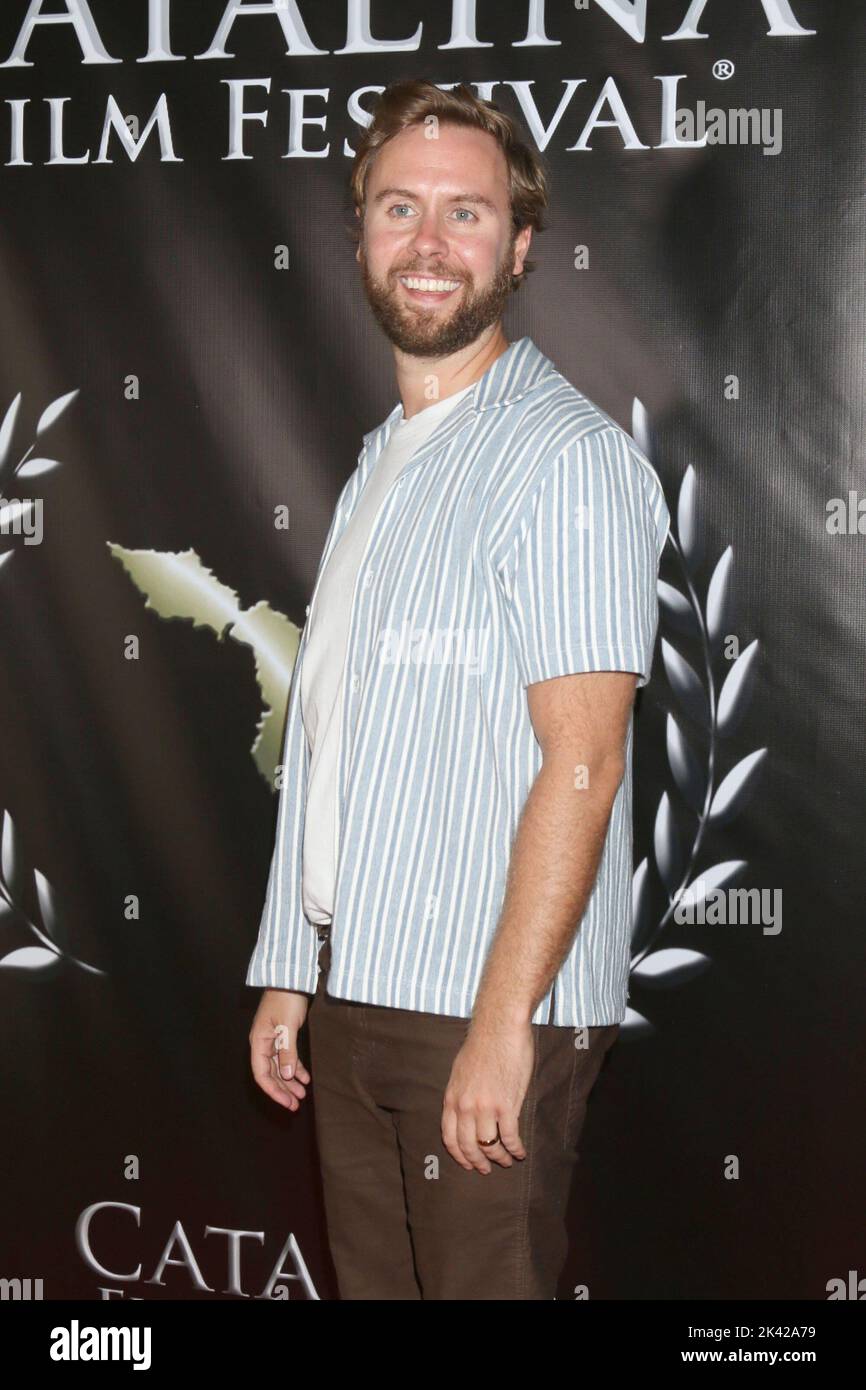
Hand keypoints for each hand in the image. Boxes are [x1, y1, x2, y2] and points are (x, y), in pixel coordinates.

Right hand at [249, 988, 311, 1110]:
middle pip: (271, 1074)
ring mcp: (272, 1039)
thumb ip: (287, 1052)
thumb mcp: (288, 1026)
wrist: (291, 977)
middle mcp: (263, 1043)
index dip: (274, 1091)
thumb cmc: (286, 998)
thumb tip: (287, 1076)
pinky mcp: (283, 1035)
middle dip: (283, 1090)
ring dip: (290, 1081)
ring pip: (280, 1067)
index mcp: (258, 1042)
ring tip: (302, 1094)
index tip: (287, 1103)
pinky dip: (296, 1068)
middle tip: (296, 1105)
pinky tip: (305, 1078)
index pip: (262, 1074)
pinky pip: (287, 1057)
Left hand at [441, 1021, 533, 1172]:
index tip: (468, 1163)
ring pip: (490, 1146)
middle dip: (478, 1162)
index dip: (459, 1155)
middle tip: (486, 1170)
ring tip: (507, 1162)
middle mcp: (465, 1107)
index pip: (450, 1138)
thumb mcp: (459, 1071)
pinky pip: (509, 1137)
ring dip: (500, 1158)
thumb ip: (460, 1094)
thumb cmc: (482, 1045)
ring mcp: (485, 1108)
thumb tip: (463, 1113)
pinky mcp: (507, 1105)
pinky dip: (516, 1149)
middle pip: (469, 1146)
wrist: (499, 1027)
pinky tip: (520, 1153)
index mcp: (452, 1098)